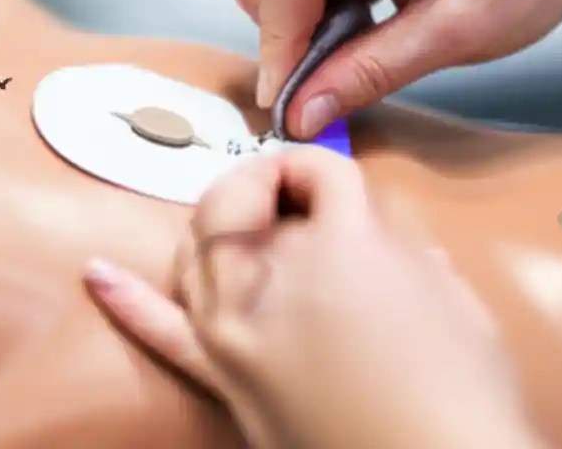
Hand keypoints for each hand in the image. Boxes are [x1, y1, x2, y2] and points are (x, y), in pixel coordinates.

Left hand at [83, 148, 541, 448]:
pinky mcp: (221, 376)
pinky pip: (160, 331)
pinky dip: (127, 299)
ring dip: (215, 225)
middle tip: (286, 191)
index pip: (314, 169)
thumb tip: (365, 226)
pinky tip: (99, 274)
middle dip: (259, 179)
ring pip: (195, 249)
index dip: (326, 165)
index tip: (334, 182)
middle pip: (234, 197)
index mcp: (340, 245)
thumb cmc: (462, 395)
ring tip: (241, 222)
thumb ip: (395, 242)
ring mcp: (235, 329)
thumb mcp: (448, 291)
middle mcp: (272, 279)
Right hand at [236, 0, 561, 137]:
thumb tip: (299, 115)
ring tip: (360, 44)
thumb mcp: (456, 33)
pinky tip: (362, 17)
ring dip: (300, 21)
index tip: (290, 104)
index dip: (279, 43)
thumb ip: (369, 72)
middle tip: (330, 82)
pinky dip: (314, 4)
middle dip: (287, 35)